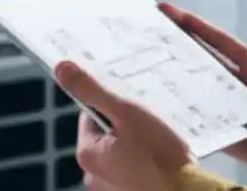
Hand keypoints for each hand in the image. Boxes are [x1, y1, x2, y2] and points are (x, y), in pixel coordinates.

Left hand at [54, 61, 191, 190]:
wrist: (184, 190)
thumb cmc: (159, 154)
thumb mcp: (127, 113)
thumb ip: (93, 91)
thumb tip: (62, 68)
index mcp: (87, 153)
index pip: (90, 116)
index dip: (113, 107)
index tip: (134, 109)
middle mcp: (91, 175)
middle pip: (104, 135)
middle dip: (124, 128)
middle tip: (148, 126)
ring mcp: (109, 189)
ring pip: (118, 153)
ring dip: (132, 146)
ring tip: (155, 144)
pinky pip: (129, 170)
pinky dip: (140, 163)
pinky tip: (156, 161)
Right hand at [159, 2, 246, 184]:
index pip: (215, 41)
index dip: (192, 25)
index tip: (167, 11)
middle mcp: (236, 86)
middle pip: (199, 65)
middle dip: (174, 51)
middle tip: (146, 38)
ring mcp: (231, 111)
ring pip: (196, 95)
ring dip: (174, 85)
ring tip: (144, 72)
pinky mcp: (230, 135)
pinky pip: (203, 127)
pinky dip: (185, 121)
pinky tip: (161, 112)